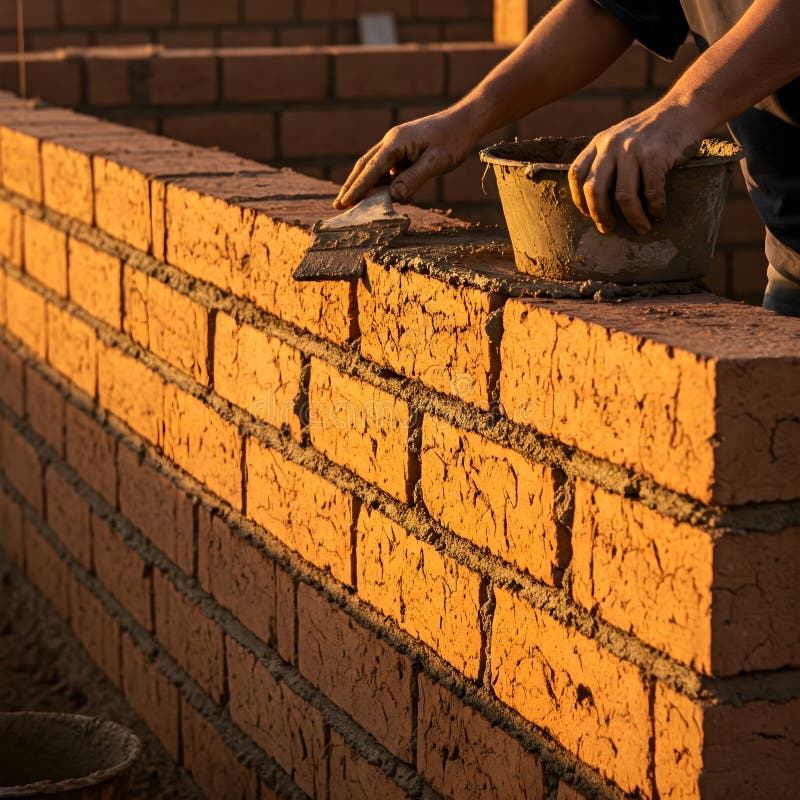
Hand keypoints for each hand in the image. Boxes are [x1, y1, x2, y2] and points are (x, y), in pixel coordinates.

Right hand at [333, 109, 476, 208]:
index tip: (344, 202)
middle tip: (338, 205)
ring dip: (368, 187)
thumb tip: (392, 197)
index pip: (372, 168)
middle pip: (365, 167)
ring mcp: (396, 146)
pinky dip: (386, 184)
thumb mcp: (436, 162)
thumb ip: (413, 179)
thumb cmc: (452, 140)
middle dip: (352, 186)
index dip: (357, 188)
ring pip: (375, 169)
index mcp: (396, 142)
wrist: (464, 123)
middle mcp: (391, 142)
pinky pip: (389, 171)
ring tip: (358, 205)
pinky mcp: (404, 152)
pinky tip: (393, 197)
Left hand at [568, 102, 702, 234]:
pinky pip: (651, 192)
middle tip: (608, 229)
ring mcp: (633, 149)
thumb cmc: (651, 134)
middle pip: (595, 190)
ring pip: (624, 196)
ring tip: (641, 228)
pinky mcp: (656, 155)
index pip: (576, 174)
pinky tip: (658, 214)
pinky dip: (655, 208)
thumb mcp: (620, 139)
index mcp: (599, 143)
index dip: (578, 199)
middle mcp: (612, 145)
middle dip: (600, 215)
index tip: (588, 215)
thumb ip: (607, 161)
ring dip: (633, 218)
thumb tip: (599, 203)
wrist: (684, 109)